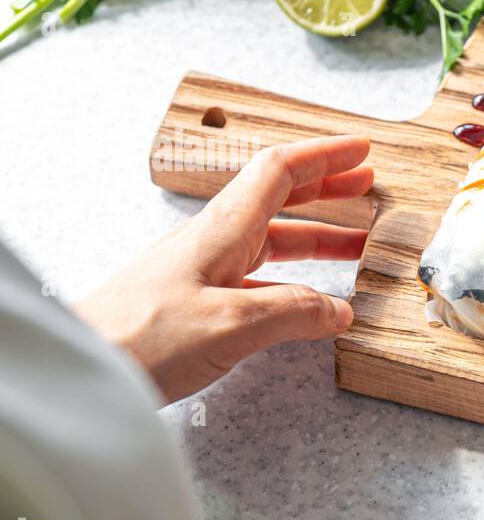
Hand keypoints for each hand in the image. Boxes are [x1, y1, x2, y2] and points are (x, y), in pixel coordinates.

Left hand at [76, 136, 373, 403]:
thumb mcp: (232, 324)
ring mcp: (203, 271)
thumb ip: (294, 313)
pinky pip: (256, 278)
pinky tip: (310, 302)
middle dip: (326, 189)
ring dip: (316, 236)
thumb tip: (338, 311)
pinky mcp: (195, 303)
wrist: (83, 368)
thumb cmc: (140, 338)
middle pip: (278, 200)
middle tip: (365, 186)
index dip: (323, 157)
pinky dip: (293, 281)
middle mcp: (213, 242)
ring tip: (355, 243)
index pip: (280, 172)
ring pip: (270, 241)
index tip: (361, 151)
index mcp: (223, 230)